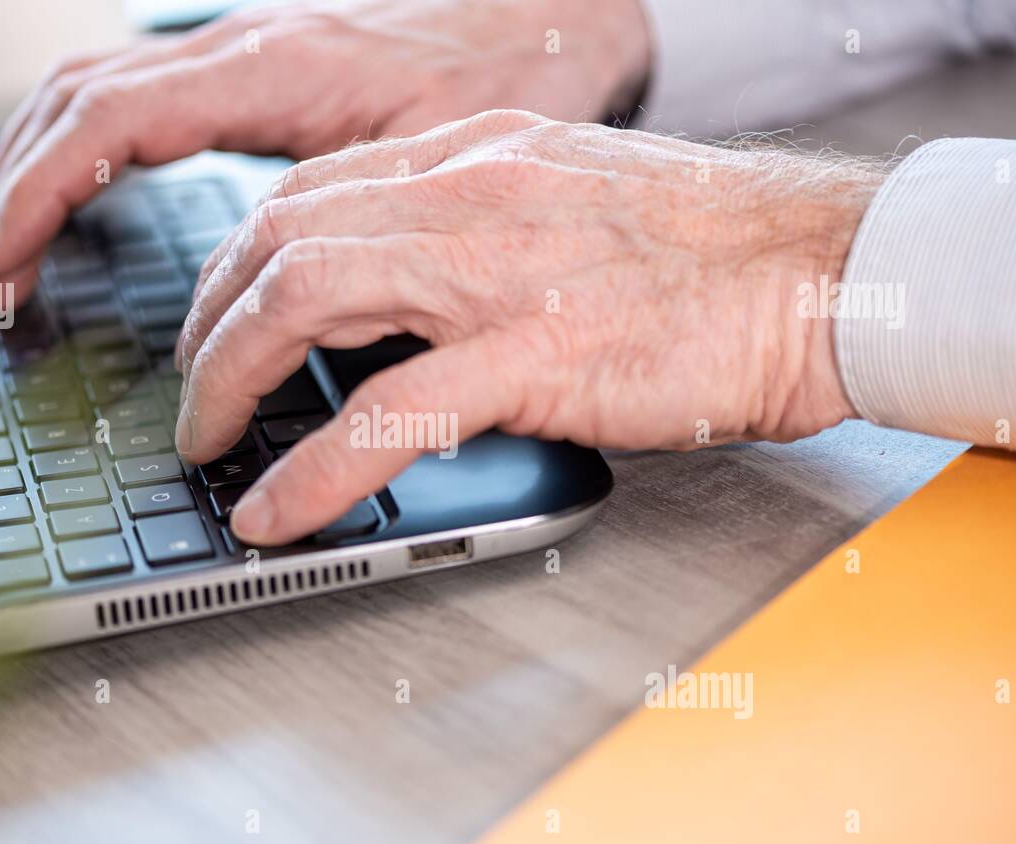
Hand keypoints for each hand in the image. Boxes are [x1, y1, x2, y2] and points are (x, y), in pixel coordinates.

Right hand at [0, 0, 651, 293]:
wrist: (556, 16)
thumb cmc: (513, 73)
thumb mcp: (436, 153)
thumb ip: (354, 220)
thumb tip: (287, 312)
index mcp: (271, 67)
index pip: (107, 120)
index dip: (36, 193)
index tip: (0, 263)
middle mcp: (243, 47)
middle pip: (78, 98)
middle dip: (14, 185)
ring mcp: (246, 52)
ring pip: (101, 89)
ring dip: (40, 162)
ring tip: (13, 243)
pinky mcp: (262, 71)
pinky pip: (145, 95)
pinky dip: (94, 148)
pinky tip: (90, 196)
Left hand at [176, 110, 884, 544]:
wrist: (822, 271)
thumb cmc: (707, 253)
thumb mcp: (566, 207)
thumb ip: (474, 234)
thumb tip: (397, 295)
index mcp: (470, 157)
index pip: (306, 194)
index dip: (234, 265)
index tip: (212, 322)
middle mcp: (467, 194)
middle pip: (277, 239)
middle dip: (206, 325)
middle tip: (193, 395)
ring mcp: (497, 272)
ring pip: (304, 301)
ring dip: (230, 381)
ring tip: (208, 447)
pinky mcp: (537, 355)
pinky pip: (388, 414)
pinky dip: (315, 473)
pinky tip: (276, 515)